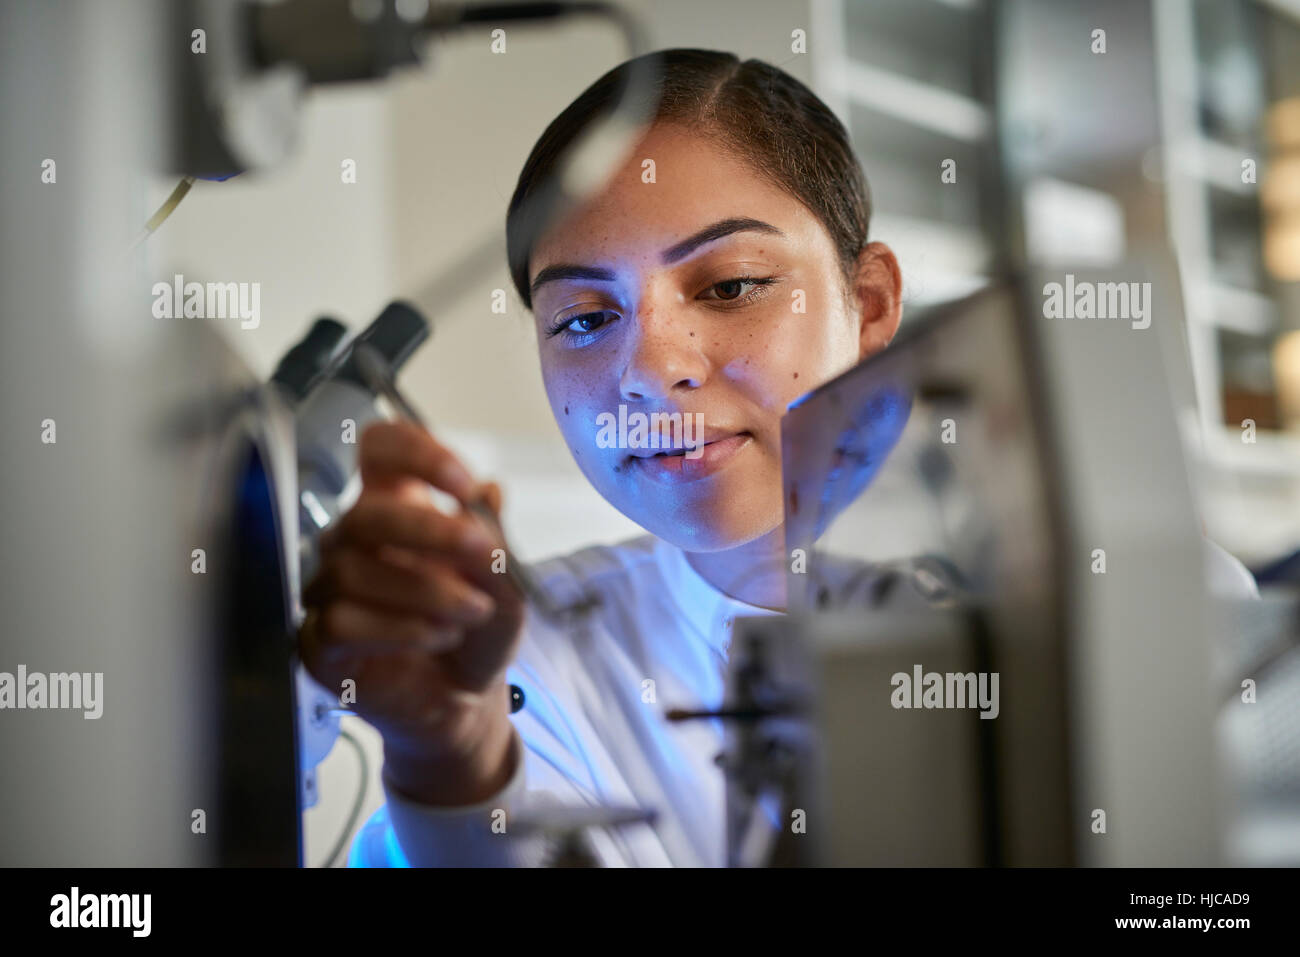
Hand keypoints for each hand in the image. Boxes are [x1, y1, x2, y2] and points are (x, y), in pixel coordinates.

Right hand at [299, 420, 523, 802]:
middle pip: (365, 511)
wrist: (464, 700)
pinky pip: (344, 621)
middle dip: (430, 530)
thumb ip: (494, 538)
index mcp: (397, 507)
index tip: (463, 483)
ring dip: (429, 591)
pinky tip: (438, 636)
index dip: (414, 453)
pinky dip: (401, 628)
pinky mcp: (320, 640)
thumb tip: (490, 491)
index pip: (380, 450)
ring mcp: (330, 590)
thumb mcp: (504, 582)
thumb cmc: (476, 630)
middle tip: (482, 551)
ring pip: (357, 572)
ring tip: (474, 611)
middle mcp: (354, 541)